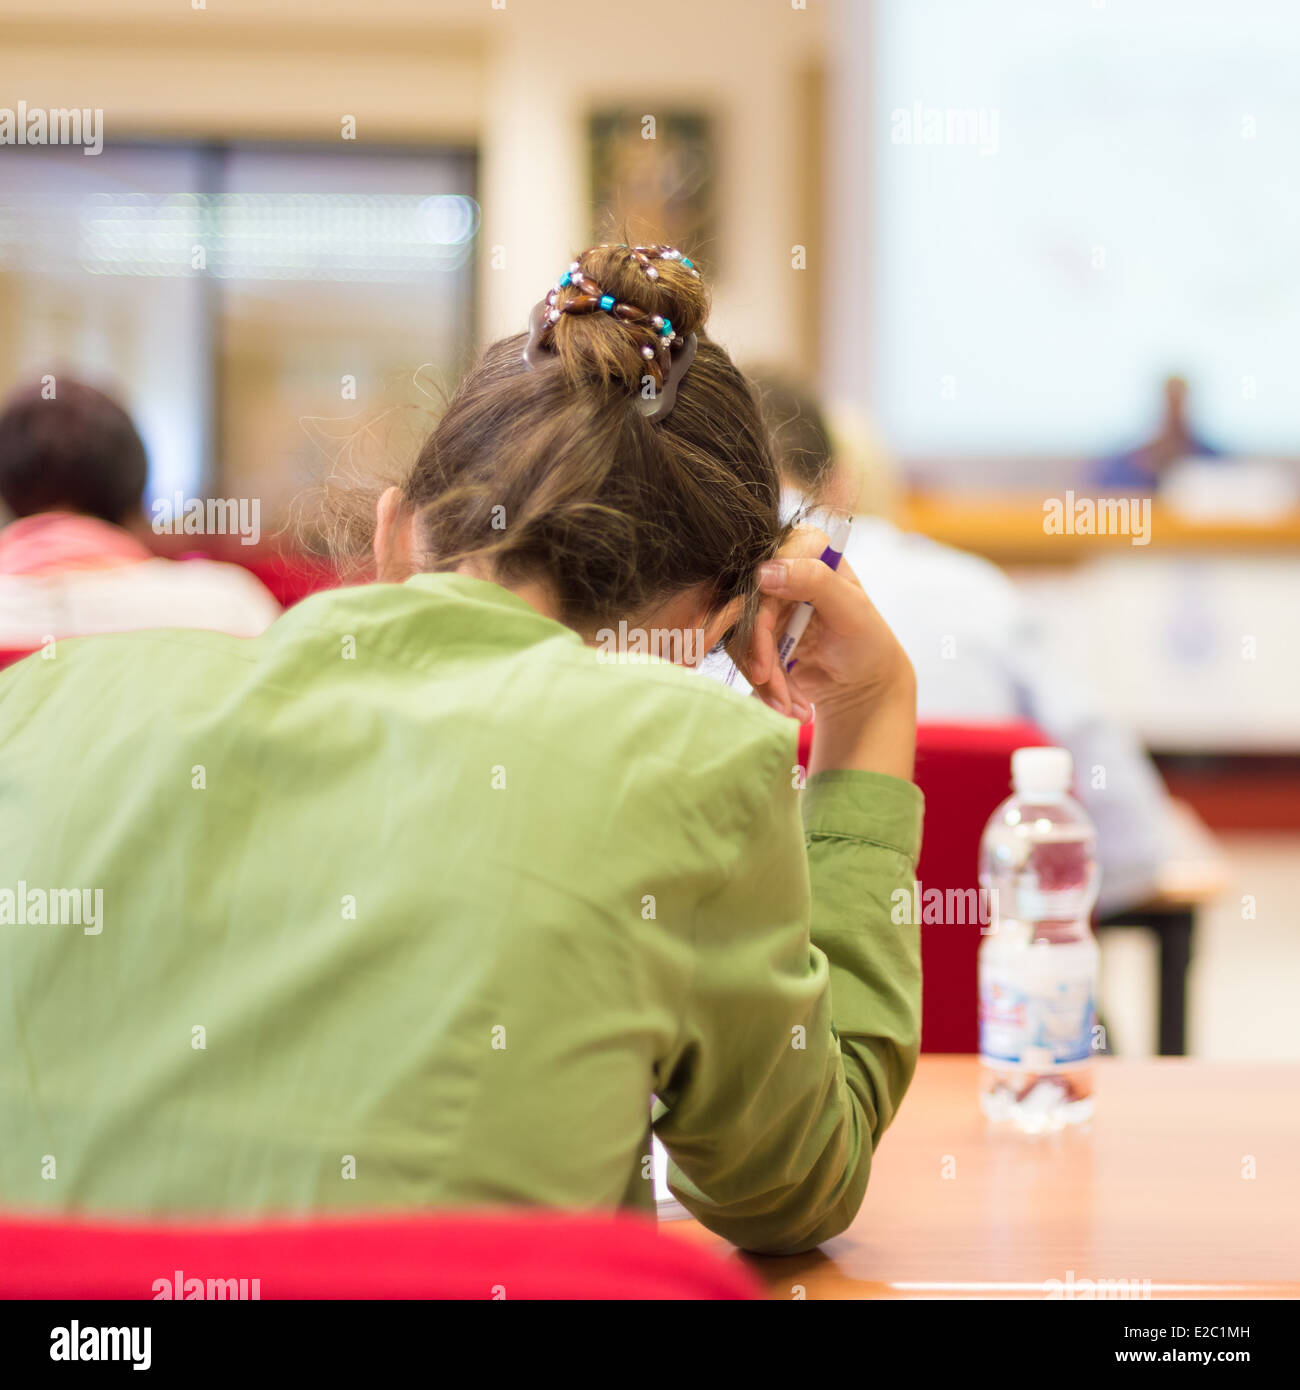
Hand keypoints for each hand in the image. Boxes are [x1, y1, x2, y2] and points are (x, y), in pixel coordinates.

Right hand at [732, 526, 916, 778]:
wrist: (863, 688)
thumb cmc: (868, 643)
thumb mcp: (851, 609)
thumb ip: (814, 581)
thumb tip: (764, 571)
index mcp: (808, 551)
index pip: (767, 566)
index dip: (756, 602)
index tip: (761, 633)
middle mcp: (783, 573)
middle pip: (746, 605)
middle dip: (759, 651)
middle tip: (766, 679)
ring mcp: (767, 606)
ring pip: (741, 636)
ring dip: (764, 676)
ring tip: (789, 705)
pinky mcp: (758, 637)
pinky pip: (745, 657)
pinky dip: (765, 685)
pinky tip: (788, 704)